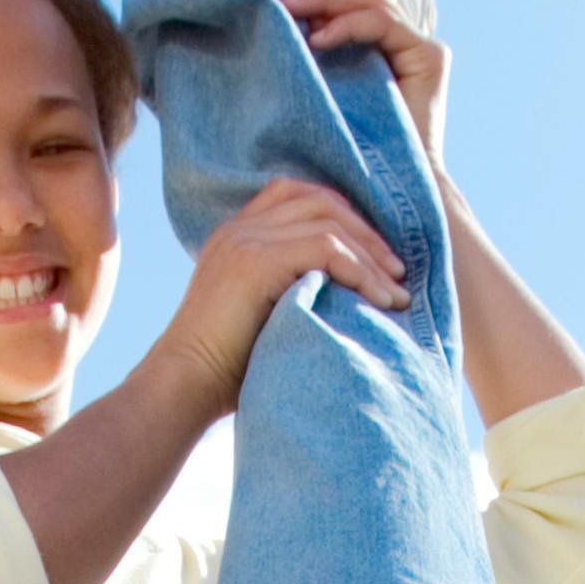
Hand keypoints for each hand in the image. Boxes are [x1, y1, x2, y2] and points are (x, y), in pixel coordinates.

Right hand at [165, 167, 409, 414]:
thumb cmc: (226, 369)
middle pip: (321, 201)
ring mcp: (245, 239)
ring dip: (372, 257)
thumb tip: (344, 295)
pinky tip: (379, 300)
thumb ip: (291, 288)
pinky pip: (325, 249)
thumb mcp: (263, 315)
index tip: (377, 258)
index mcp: (238, 234)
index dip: (347, 218)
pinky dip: (360, 272)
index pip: (301, 196)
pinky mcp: (255, 260)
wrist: (185, 386)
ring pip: (330, 224)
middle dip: (369, 235)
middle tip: (399, 273)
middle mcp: (240, 228)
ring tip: (397, 293)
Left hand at [284, 0, 448, 163]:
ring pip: (372, 1)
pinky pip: (383, 24)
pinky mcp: (429, 57)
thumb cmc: (352, 152)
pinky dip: (348, 27)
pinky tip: (319, 40)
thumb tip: (280, 19)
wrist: (392, 192)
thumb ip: (318, 51)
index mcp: (388, 40)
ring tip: (293, 15)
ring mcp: (423, 45)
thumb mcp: (325, 90)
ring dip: (328, 4)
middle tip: (284, 0)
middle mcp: (410, 36)